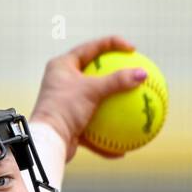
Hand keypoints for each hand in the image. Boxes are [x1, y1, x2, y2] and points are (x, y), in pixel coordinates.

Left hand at [29, 35, 144, 162]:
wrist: (47, 141)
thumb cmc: (64, 109)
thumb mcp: (92, 90)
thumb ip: (118, 80)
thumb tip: (144, 74)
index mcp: (62, 66)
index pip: (92, 47)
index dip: (114, 44)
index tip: (133, 50)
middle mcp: (63, 83)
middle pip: (95, 72)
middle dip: (115, 73)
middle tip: (135, 71)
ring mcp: (67, 104)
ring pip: (96, 101)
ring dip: (114, 104)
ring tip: (135, 104)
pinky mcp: (71, 124)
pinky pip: (94, 127)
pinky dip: (108, 135)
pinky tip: (124, 147)